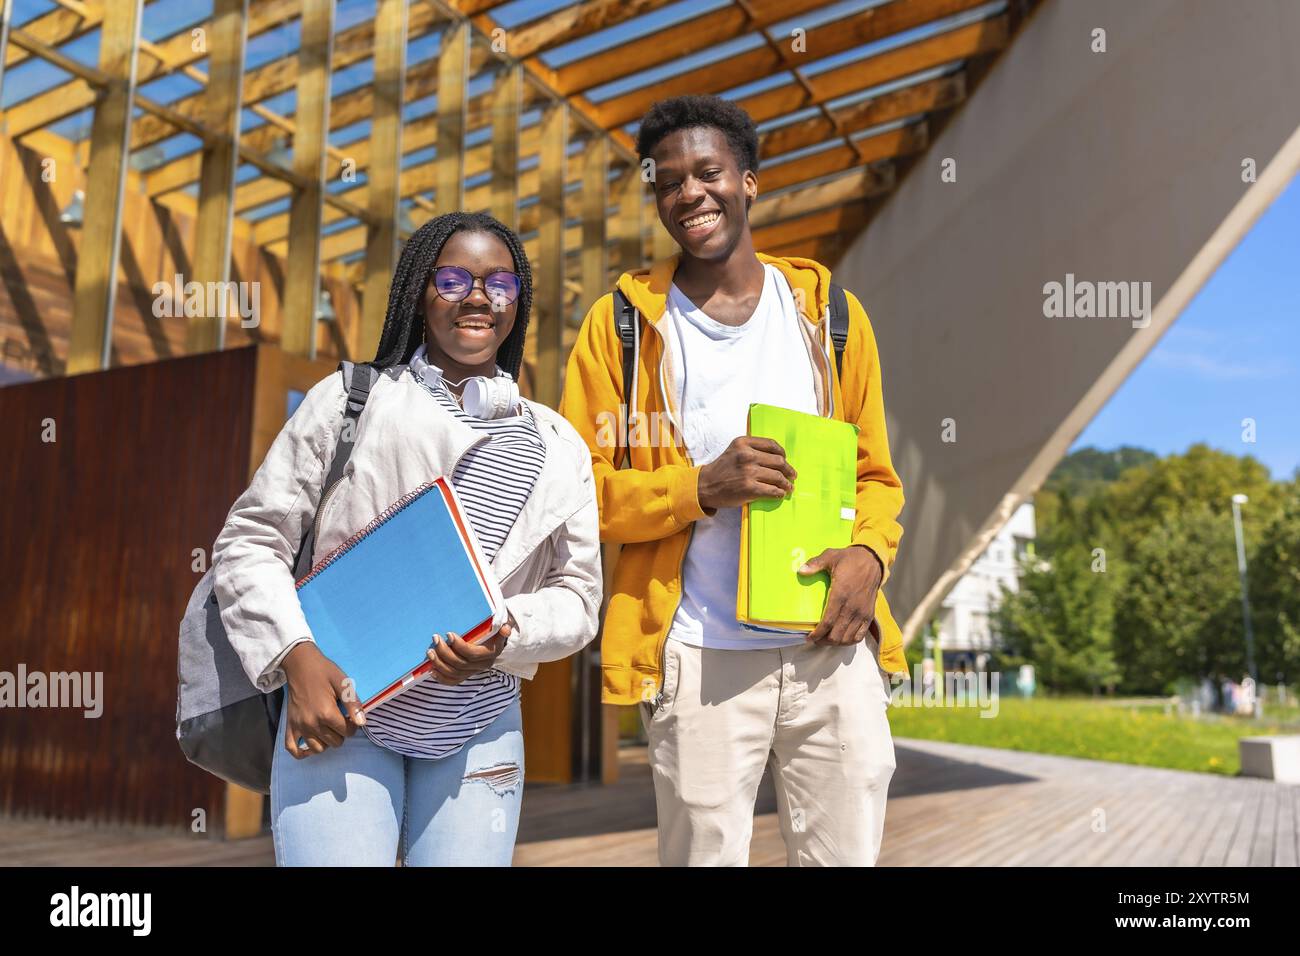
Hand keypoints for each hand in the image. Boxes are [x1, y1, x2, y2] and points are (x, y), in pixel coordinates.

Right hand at [280, 642, 364, 758]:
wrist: (300, 664)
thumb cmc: (324, 672)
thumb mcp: (343, 683)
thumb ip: (353, 703)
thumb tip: (361, 723)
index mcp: (326, 713)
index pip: (348, 732)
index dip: (353, 725)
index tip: (349, 715)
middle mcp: (311, 723)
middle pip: (335, 742)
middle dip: (341, 732)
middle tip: (339, 719)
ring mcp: (299, 726)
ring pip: (318, 748)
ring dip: (326, 741)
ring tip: (328, 728)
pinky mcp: (289, 726)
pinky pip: (293, 749)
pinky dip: (302, 752)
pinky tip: (310, 745)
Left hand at [425, 620, 512, 684]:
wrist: (494, 641)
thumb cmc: (494, 631)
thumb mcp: (500, 627)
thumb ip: (503, 629)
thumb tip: (506, 629)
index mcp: (491, 653)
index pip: (472, 654)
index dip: (459, 646)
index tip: (448, 634)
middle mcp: (483, 665)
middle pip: (460, 663)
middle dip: (445, 652)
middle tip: (435, 639)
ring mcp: (473, 671)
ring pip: (454, 673)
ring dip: (440, 663)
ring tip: (430, 652)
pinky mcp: (465, 675)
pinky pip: (452, 681)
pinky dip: (441, 677)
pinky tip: (431, 670)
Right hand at [697, 436, 796, 510]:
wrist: (705, 486)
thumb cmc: (722, 469)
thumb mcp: (734, 451)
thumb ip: (752, 449)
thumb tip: (778, 458)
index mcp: (743, 443)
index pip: (771, 444)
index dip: (782, 453)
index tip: (785, 459)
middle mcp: (746, 455)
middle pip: (778, 460)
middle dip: (788, 469)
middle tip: (792, 475)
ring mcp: (748, 472)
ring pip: (777, 476)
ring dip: (786, 483)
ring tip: (788, 487)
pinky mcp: (749, 488)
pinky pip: (772, 490)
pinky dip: (779, 492)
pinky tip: (780, 493)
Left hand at [798, 545, 882, 645]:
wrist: (873, 560)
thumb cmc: (849, 559)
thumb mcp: (831, 556)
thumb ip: (815, 563)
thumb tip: (800, 570)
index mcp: (841, 594)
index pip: (828, 622)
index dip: (817, 633)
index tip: (809, 637)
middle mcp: (852, 607)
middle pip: (837, 634)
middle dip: (824, 640)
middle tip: (815, 638)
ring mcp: (862, 612)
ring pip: (848, 638)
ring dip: (836, 642)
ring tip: (826, 639)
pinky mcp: (869, 615)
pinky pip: (860, 635)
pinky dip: (850, 640)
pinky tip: (841, 638)